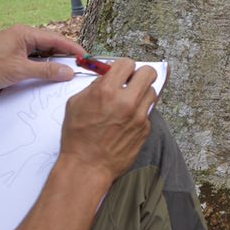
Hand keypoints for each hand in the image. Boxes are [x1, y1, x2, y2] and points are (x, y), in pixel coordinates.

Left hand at [0, 25, 85, 92]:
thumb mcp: (20, 71)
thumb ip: (46, 71)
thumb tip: (68, 72)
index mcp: (24, 33)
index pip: (56, 38)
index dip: (73, 48)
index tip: (86, 57)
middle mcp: (21, 36)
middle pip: (50, 44)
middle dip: (66, 55)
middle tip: (81, 66)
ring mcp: (16, 45)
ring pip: (42, 52)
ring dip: (54, 62)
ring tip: (68, 71)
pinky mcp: (11, 55)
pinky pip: (33, 58)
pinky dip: (43, 66)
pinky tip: (49, 74)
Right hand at [58, 57, 156, 183]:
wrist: (88, 165)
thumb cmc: (78, 137)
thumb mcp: (76, 103)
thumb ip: (95, 86)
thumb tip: (108, 77)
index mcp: (107, 91)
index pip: (127, 63)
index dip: (124, 67)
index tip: (122, 72)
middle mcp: (126, 102)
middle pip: (148, 73)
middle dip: (140, 74)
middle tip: (133, 81)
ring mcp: (139, 116)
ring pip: (152, 92)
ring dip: (142, 93)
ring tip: (130, 101)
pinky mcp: (145, 130)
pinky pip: (148, 112)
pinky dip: (140, 112)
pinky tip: (128, 120)